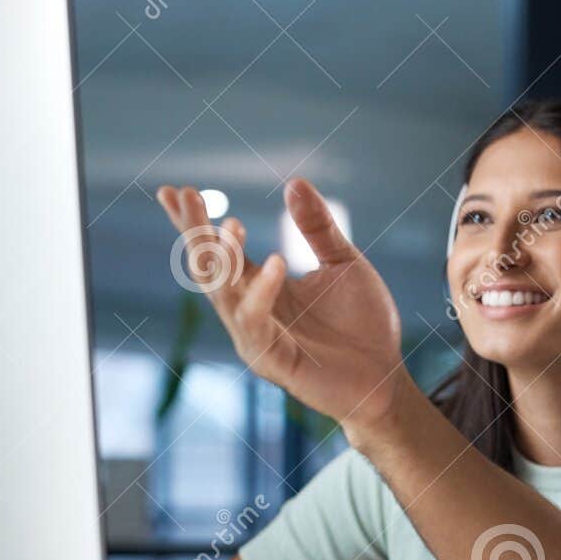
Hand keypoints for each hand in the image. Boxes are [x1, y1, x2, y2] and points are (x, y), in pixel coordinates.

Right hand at [156, 180, 406, 427]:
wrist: (385, 377)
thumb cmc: (363, 324)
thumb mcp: (344, 263)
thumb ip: (318, 227)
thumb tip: (294, 182)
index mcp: (261, 286)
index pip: (219, 251)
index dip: (196, 223)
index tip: (176, 190)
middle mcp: (249, 310)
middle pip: (209, 268)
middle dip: (196, 233)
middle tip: (186, 196)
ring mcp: (255, 337)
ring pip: (224, 295)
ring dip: (225, 259)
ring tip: (233, 224)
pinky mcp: (271, 360)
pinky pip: (257, 322)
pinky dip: (263, 292)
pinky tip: (277, 263)